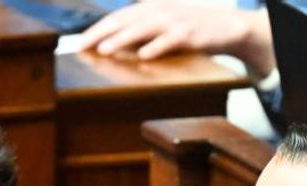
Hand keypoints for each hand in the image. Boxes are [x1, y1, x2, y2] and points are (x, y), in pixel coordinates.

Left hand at [76, 1, 274, 73]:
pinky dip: (157, 47)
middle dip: (101, 32)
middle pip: (124, 20)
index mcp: (149, 7)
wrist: (227, 27)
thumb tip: (111, 46)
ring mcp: (174, 21)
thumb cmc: (189, 29)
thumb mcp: (162, 24)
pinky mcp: (190, 33)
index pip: (117, 17)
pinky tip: (143, 55)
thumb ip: (140, 31)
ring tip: (104, 49)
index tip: (78, 43)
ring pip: (143, 28)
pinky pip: (170, 40)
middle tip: (82, 46)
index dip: (97, 28)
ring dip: (122, 39)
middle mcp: (158, 10)